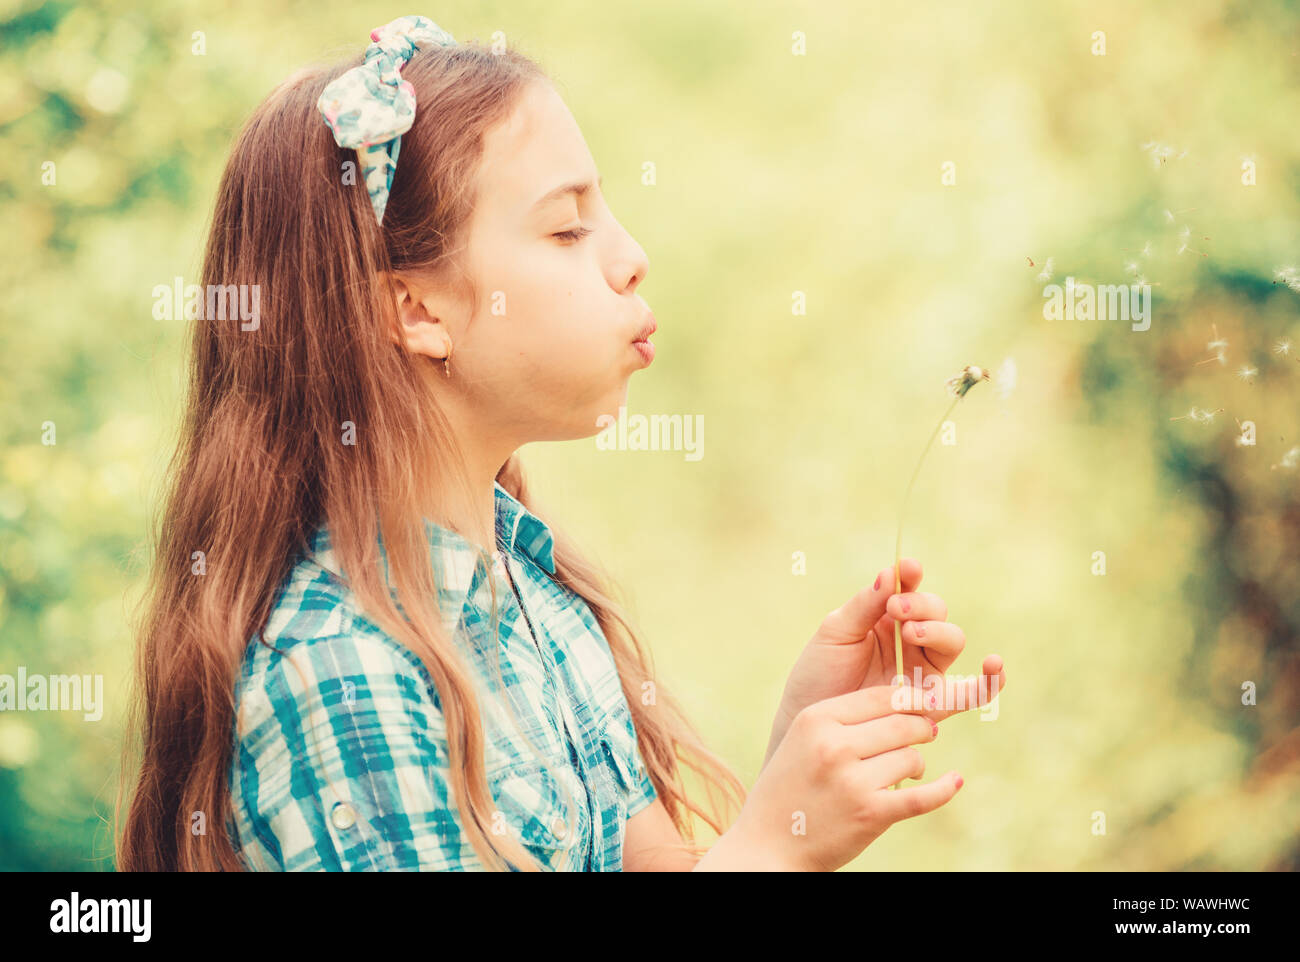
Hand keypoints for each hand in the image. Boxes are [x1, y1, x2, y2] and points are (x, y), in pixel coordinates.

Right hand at [734, 685, 962, 870]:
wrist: (768, 846)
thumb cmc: (789, 788)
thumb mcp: (803, 740)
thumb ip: (844, 719)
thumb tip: (907, 701)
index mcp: (815, 719)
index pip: (881, 696)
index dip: (908, 701)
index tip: (918, 708)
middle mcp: (833, 746)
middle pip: (903, 723)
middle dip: (921, 728)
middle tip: (926, 734)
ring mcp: (852, 781)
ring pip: (912, 758)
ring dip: (917, 764)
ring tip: (906, 771)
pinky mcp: (871, 814)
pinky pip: (923, 796)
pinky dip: (944, 789)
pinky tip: (954, 782)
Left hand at [764, 559, 1005, 767]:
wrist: (812, 718)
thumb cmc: (819, 673)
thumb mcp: (837, 632)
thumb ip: (866, 605)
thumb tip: (893, 572)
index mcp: (887, 617)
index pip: (910, 589)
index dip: (912, 578)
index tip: (907, 570)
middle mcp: (912, 641)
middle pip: (937, 612)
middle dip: (921, 606)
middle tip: (897, 610)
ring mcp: (925, 670)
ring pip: (951, 642)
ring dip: (938, 631)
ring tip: (911, 632)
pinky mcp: (933, 704)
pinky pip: (971, 693)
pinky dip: (990, 681)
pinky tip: (994, 665)